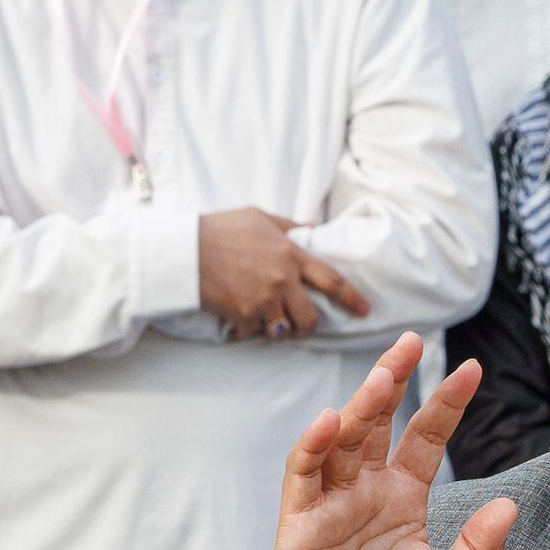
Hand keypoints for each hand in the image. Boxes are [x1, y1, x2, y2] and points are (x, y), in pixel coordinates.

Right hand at [201, 208, 368, 339]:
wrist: (185, 248)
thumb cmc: (220, 228)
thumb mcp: (258, 216)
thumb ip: (288, 226)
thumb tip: (312, 227)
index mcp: (291, 254)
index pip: (332, 280)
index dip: (352, 298)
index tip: (364, 310)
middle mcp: (282, 280)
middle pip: (311, 318)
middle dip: (309, 324)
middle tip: (300, 322)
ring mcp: (263, 300)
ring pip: (285, 330)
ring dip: (279, 328)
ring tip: (269, 319)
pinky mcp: (243, 315)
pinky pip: (255, 332)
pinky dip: (249, 329)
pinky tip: (239, 316)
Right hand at [263, 332, 519, 549]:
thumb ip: (478, 547)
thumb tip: (509, 505)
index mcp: (403, 496)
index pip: (425, 436)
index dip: (446, 404)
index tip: (473, 369)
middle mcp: (367, 488)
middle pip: (379, 422)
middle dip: (392, 380)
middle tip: (411, 341)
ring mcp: (332, 499)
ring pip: (344, 438)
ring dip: (360, 405)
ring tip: (383, 375)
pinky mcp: (300, 518)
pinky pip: (304, 474)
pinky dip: (313, 446)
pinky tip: (331, 421)